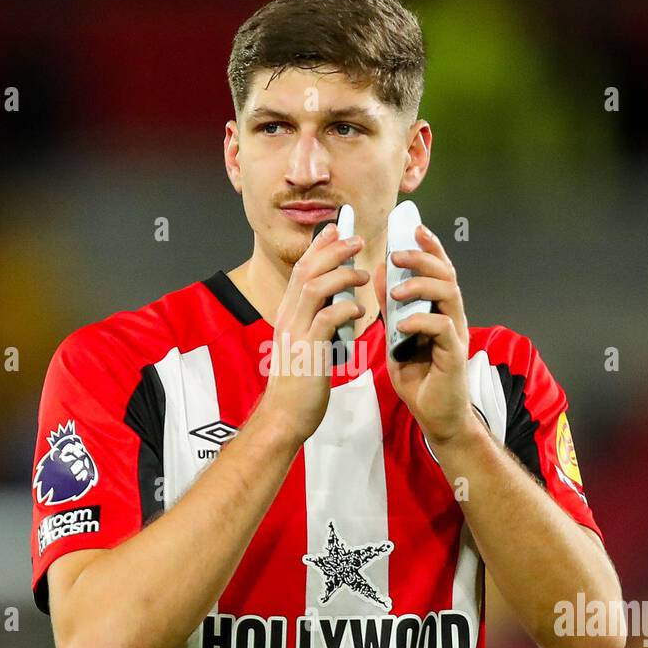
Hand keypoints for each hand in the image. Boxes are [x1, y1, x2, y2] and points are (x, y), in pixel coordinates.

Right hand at [256, 223, 369, 442]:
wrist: (284, 416)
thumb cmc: (299, 385)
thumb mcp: (306, 345)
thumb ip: (316, 322)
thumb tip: (336, 305)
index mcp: (288, 314)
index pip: (301, 270)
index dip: (318, 247)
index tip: (336, 230)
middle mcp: (288, 317)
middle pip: (306, 270)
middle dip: (333, 250)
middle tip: (357, 239)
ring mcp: (296, 333)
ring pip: (315, 287)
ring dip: (342, 274)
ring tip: (363, 273)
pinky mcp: (307, 351)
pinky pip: (327, 319)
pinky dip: (345, 309)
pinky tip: (360, 310)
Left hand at [372, 224, 474, 444]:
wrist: (434, 414)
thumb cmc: (418, 375)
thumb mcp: (397, 335)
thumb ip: (392, 307)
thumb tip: (380, 274)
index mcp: (439, 308)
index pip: (437, 269)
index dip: (427, 247)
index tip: (411, 228)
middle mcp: (451, 316)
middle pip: (446, 274)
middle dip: (422, 259)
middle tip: (396, 255)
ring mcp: (456, 333)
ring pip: (449, 295)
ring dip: (421, 287)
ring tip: (395, 292)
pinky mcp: (454, 355)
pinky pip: (442, 328)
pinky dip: (421, 321)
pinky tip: (402, 324)